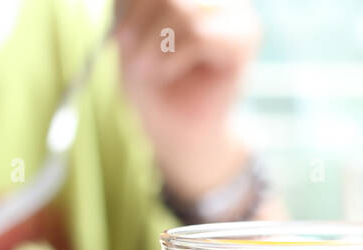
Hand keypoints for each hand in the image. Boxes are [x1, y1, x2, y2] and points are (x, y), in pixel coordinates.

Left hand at [114, 0, 260, 201]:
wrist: (178, 125)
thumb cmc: (152, 76)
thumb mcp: (128, 25)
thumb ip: (137, 0)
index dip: (130, 5)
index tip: (116, 35)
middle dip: (139, 24)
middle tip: (128, 54)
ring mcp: (237, 12)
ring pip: (182, 11)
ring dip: (153, 44)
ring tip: (148, 68)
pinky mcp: (246, 39)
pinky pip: (199, 36)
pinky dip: (172, 58)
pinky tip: (167, 72)